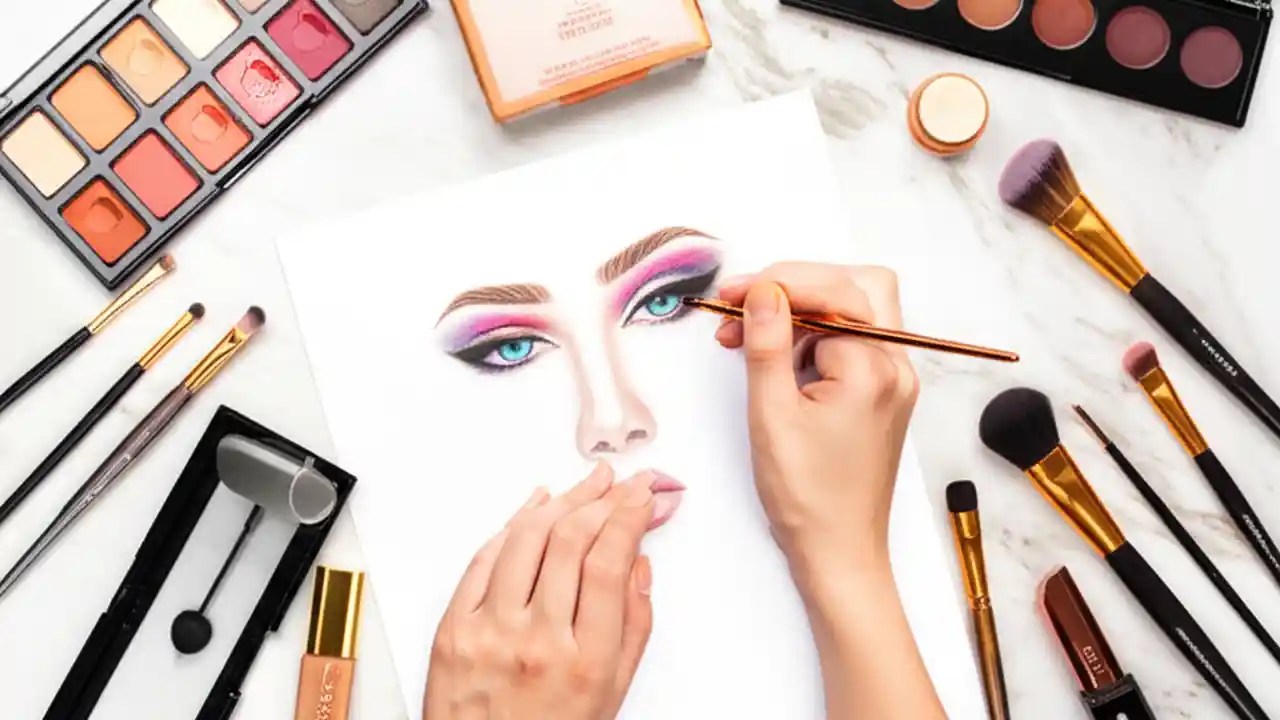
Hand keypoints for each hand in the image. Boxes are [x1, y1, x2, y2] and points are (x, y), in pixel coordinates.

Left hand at [424, 464, 654, 719]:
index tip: (643, 497)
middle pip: (571, 541)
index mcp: (585, 662)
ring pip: (527, 539)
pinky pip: (484, 558)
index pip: (609, 563)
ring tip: (587, 485)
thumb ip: (633, 626)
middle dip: (602, 499)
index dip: (629, 516)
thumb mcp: (611, 693)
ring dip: (562, 501)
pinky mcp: (453, 628)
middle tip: (621, 483)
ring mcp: (489, 631)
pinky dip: (513, 524)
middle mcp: (536, 642)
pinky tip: (537, 507)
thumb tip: (638, 562)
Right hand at [716, 263, 918, 577]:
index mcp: (873, 370)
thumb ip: (768, 344)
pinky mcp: (882, 394)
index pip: (831, 293)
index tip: (731, 293)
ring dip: (806, 310)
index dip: (777, 284)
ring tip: (754, 335)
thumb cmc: (806, 496)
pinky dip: (815, 338)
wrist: (838, 552)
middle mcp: (896, 367)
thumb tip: (763, 289)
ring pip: (857, 311)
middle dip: (797, 286)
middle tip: (746, 303)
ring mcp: (893, 380)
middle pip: (857, 287)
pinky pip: (853, 343)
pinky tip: (777, 358)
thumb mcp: (772, 413)